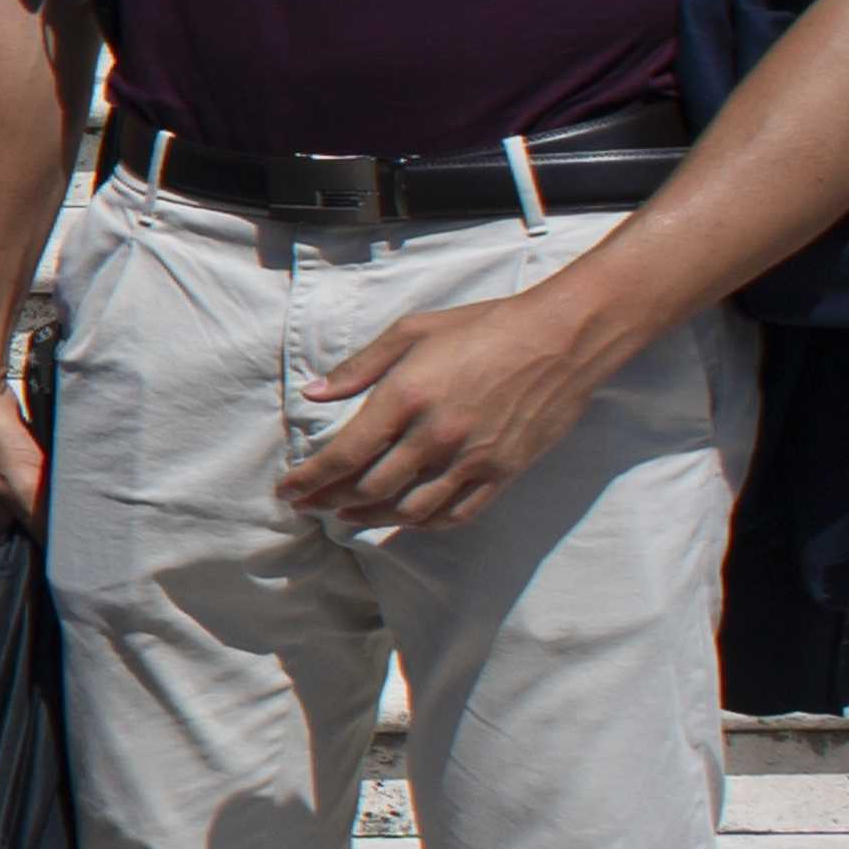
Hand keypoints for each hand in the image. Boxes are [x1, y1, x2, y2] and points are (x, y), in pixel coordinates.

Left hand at [280, 280, 626, 536]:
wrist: (561, 337)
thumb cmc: (484, 326)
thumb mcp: (413, 331)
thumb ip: (360, 367)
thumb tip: (313, 393)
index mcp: (406, 397)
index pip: (345, 454)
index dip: (309, 479)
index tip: (287, 491)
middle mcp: (435, 435)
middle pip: (370, 487)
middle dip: (331, 500)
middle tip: (310, 504)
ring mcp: (472, 459)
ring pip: (410, 508)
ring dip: (371, 517)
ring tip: (346, 515)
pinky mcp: (503, 472)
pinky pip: (456, 513)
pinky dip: (424, 523)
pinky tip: (405, 519)